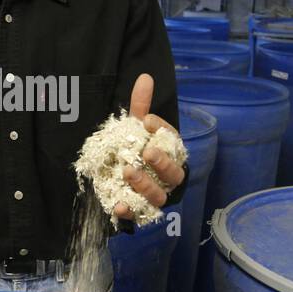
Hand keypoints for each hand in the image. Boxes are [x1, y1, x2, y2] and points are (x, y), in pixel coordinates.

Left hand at [113, 73, 184, 219]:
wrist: (120, 179)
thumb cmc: (136, 149)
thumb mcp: (135, 127)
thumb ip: (140, 105)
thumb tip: (145, 76)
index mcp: (171, 154)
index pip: (173, 142)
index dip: (163, 131)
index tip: (147, 121)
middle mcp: (168, 177)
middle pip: (174, 174)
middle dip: (162, 163)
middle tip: (147, 152)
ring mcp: (155, 196)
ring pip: (158, 196)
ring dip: (145, 185)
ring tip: (128, 171)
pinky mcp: (139, 211)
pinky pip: (137, 215)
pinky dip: (129, 211)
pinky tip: (118, 205)